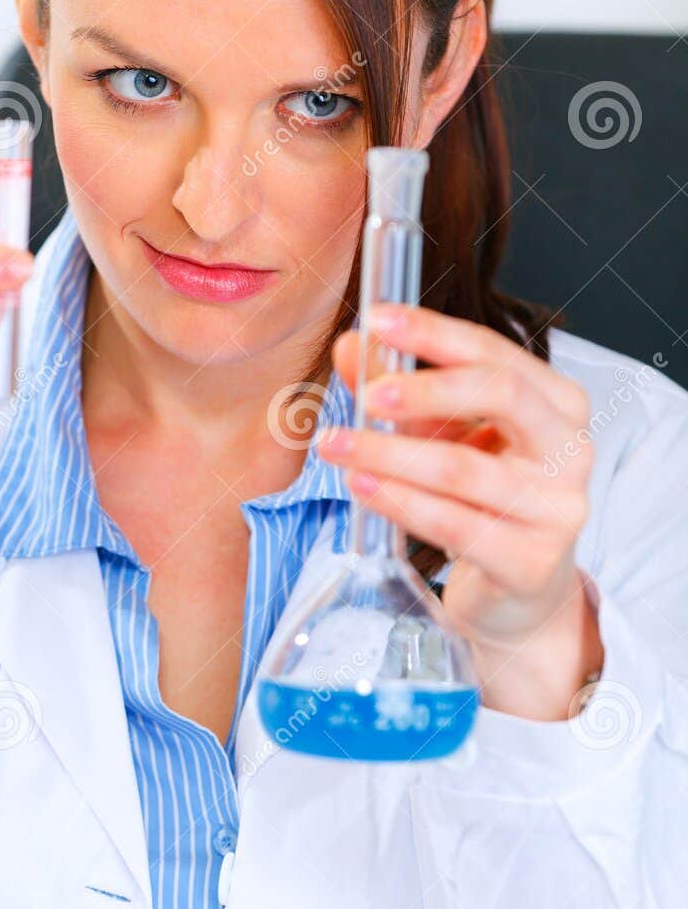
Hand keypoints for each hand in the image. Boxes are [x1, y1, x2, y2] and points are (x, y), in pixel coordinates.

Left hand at [318, 303, 604, 720]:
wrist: (517, 589)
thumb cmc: (483, 500)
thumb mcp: (441, 434)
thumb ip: (399, 389)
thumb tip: (350, 346)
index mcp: (558, 404)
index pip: (496, 353)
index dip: (434, 333)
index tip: (377, 319)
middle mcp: (570, 449)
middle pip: (501, 395)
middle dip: (426, 388)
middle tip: (367, 393)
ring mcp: (557, 509)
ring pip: (464, 469)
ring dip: (390, 454)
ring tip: (337, 445)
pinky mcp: (531, 561)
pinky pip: (455, 525)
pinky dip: (400, 503)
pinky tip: (362, 487)